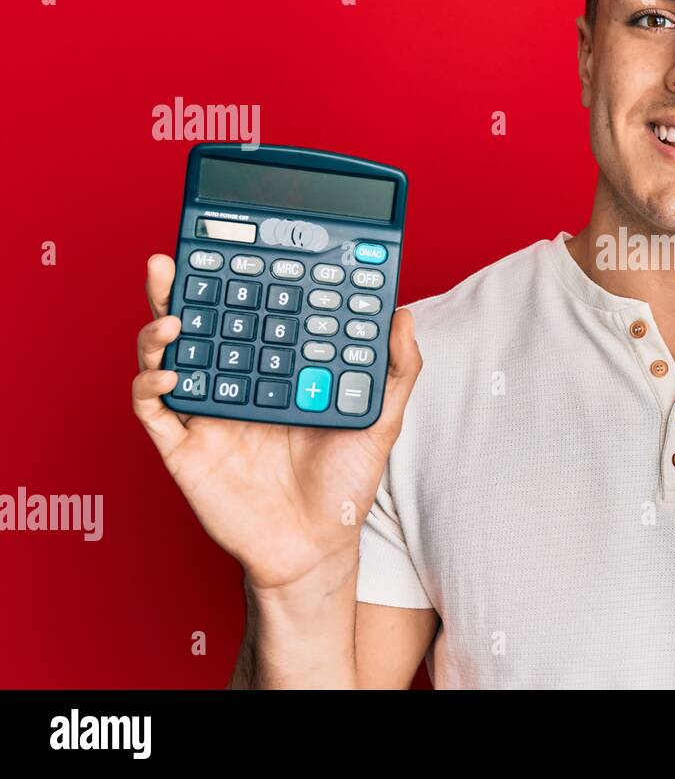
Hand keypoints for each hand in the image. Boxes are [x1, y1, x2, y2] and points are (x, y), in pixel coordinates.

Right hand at [131, 254, 423, 591]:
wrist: (317, 547)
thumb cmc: (345, 484)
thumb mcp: (381, 418)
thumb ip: (395, 368)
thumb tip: (401, 313)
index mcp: (275, 371)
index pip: (249, 315)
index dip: (239, 283)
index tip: (241, 248)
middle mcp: (236, 384)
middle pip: (198, 326)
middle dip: (178, 290)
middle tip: (174, 260)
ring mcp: (206, 414)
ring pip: (167, 358)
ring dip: (158, 330)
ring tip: (173, 312)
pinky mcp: (184, 448)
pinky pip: (154, 411)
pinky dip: (153, 386)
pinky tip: (172, 372)